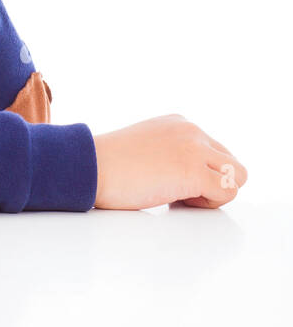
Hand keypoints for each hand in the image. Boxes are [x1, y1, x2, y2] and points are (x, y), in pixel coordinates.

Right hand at [92, 115, 247, 208]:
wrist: (89, 166)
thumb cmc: (108, 165)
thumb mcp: (146, 146)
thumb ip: (171, 152)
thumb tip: (188, 176)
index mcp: (179, 123)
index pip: (215, 151)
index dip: (200, 174)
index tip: (171, 181)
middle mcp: (191, 130)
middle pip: (231, 163)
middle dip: (211, 182)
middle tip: (178, 193)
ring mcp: (195, 149)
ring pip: (237, 176)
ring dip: (214, 192)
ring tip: (181, 197)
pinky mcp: (194, 171)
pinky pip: (228, 192)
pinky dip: (208, 203)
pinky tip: (177, 200)